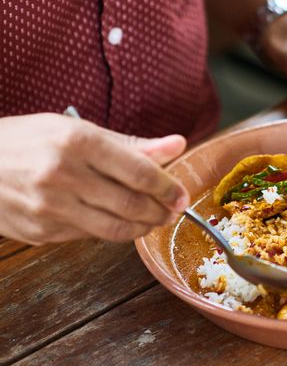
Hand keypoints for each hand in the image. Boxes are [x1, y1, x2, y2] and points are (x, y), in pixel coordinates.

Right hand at [0, 113, 189, 243]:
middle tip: (172, 210)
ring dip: (142, 227)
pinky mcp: (40, 232)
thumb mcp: (75, 129)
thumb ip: (130, 144)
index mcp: (76, 142)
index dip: (168, 187)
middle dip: (160, 211)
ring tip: (152, 219)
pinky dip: (111, 231)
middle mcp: (62, 175)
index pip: (140, 172)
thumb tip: (178, 145)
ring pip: (114, 229)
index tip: (181, 194)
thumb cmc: (27, 141)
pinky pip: (89, 236)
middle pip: (131, 204)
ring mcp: (49, 207)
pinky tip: (119, 221)